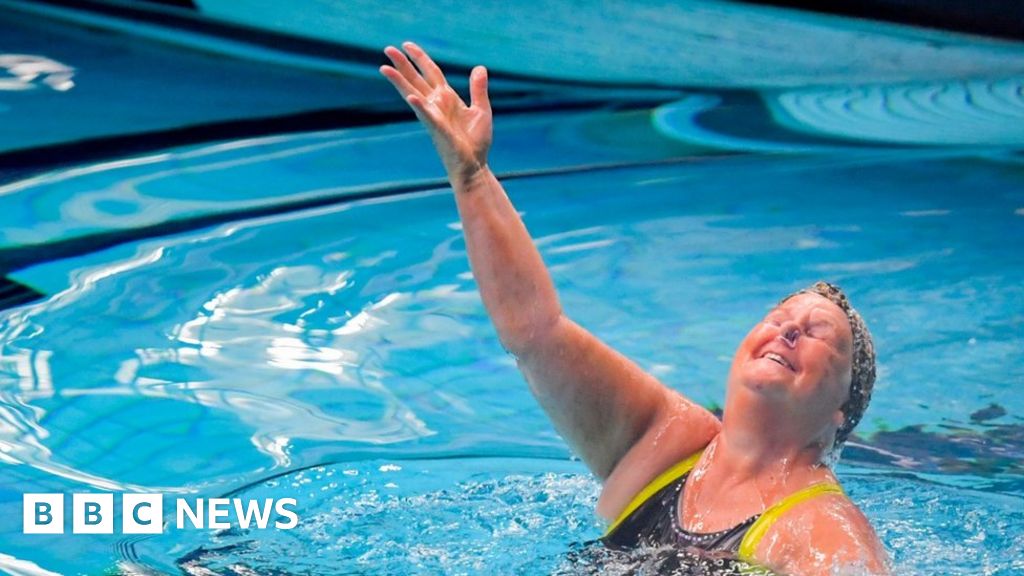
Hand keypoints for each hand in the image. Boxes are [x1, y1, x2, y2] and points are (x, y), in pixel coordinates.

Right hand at [379, 42, 491, 182]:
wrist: (474, 166)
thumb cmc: (476, 142)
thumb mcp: (481, 110)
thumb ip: (478, 89)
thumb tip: (480, 68)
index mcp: (447, 98)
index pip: (431, 73)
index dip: (420, 58)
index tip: (406, 45)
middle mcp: (437, 105)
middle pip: (416, 79)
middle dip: (402, 64)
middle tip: (387, 49)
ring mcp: (435, 117)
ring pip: (414, 94)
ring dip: (400, 81)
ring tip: (384, 68)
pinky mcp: (439, 130)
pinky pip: (428, 116)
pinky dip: (421, 107)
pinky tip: (412, 98)